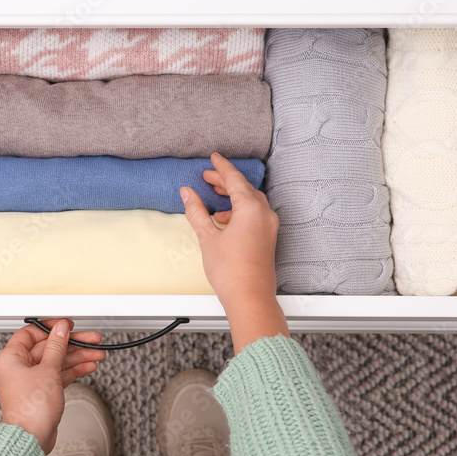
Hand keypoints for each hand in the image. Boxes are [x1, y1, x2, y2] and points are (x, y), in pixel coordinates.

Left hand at [0, 319, 104, 453]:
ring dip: (77, 357)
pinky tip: (88, 366)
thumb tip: (61, 331)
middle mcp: (18, 368)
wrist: (32, 439)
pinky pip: (58, 375)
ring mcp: (31, 381)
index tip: (67, 326)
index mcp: (11, 358)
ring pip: (57, 361)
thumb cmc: (30, 410)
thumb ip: (56, 348)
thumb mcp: (48, 371)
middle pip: (48, 347)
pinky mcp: (41, 392)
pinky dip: (73, 370)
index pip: (31, 333)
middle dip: (72, 344)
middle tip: (90, 340)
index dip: (51, 328)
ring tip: (96, 353)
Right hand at [181, 153, 289, 347]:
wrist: (250, 298)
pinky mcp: (268, 238)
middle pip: (244, 188)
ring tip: (212, 199)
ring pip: (250, 202)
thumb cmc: (232, 271)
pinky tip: (223, 221)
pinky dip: (238, 211)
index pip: (234, 179)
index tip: (214, 157)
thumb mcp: (208, 237)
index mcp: (251, 208)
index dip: (221, 167)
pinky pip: (254, 215)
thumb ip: (197, 212)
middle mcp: (264, 214)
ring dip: (232, 197)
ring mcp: (269, 227)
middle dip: (225, 181)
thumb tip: (187, 194)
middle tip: (208, 176)